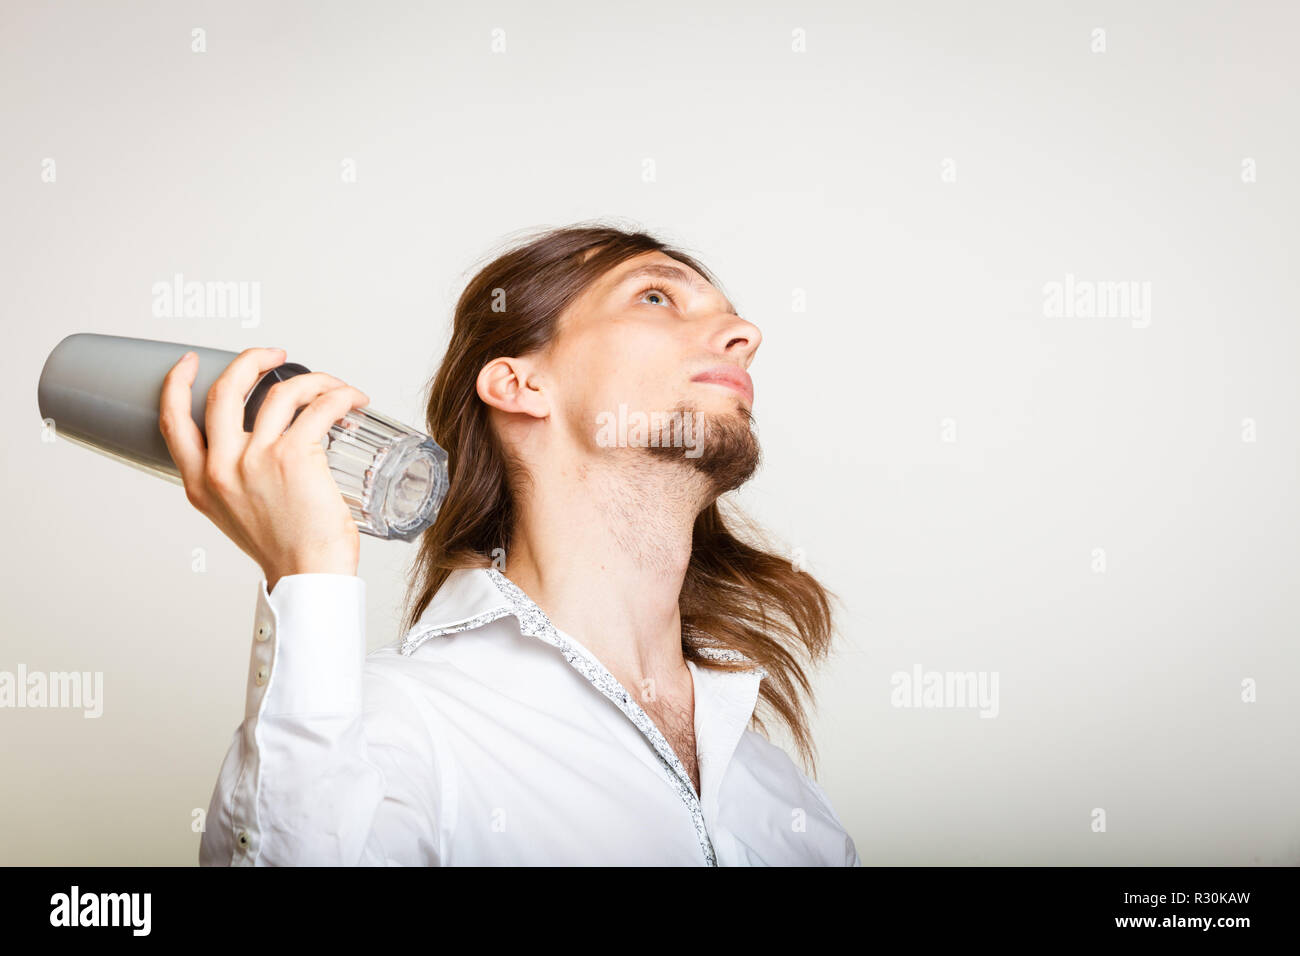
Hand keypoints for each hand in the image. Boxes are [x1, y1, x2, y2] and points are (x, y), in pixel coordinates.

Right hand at [158, 347, 370, 592]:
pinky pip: (319, 407)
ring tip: (335, 388)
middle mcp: (222, 468)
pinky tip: (351, 401)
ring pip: (281, 391)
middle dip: (252, 360)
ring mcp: (256, 459)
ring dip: (315, 380)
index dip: (176, 384)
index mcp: (201, 484)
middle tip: (276, 356)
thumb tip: (255, 453)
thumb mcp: (238, 516)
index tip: (187, 362)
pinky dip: (340, 396)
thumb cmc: (286, 551)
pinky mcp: (294, 456)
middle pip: (225, 389)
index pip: (173, 421)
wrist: (308, 576)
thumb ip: (235, 482)